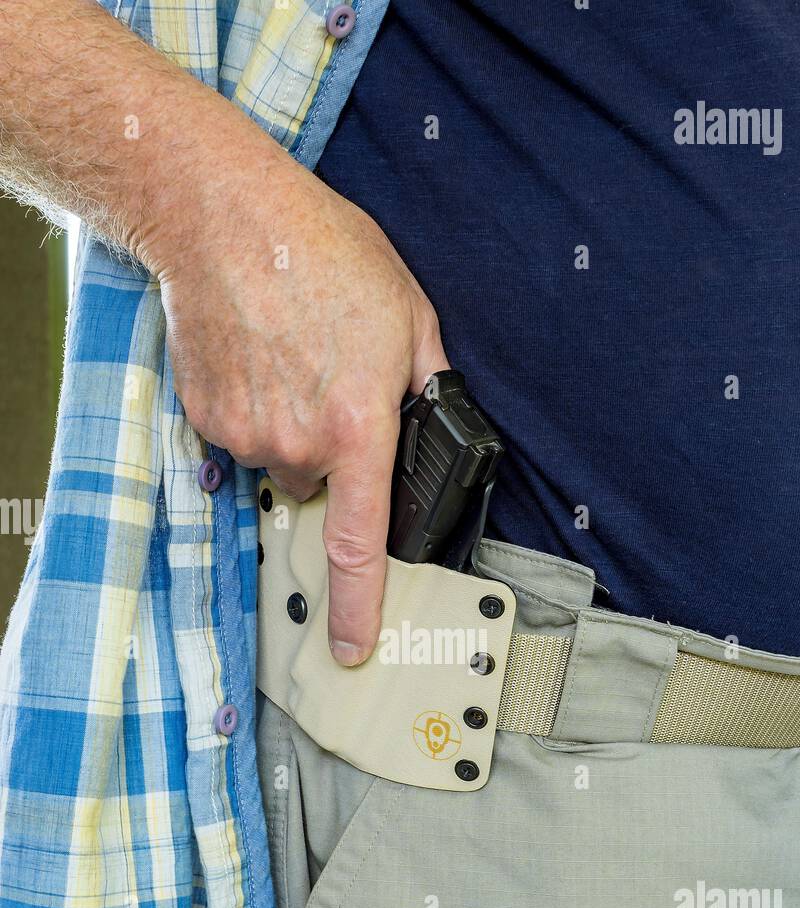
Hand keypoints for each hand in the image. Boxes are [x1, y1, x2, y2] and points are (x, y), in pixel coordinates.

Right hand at [152, 137, 447, 664]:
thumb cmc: (324, 252)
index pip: (360, 543)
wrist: (223, 215)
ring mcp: (245, 433)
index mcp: (357, 426)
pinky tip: (258, 356)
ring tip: (291, 356)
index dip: (359, 606)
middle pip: (321, 487)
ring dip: (290, 428)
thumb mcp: (408, 313)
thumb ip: (428, 382)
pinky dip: (252, 409)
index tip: (351, 647)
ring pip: (279, 460)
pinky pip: (239, 437)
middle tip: (330, 381)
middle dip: (333, 453)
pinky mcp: (206, 416)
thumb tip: (440, 422)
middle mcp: (298, 443)